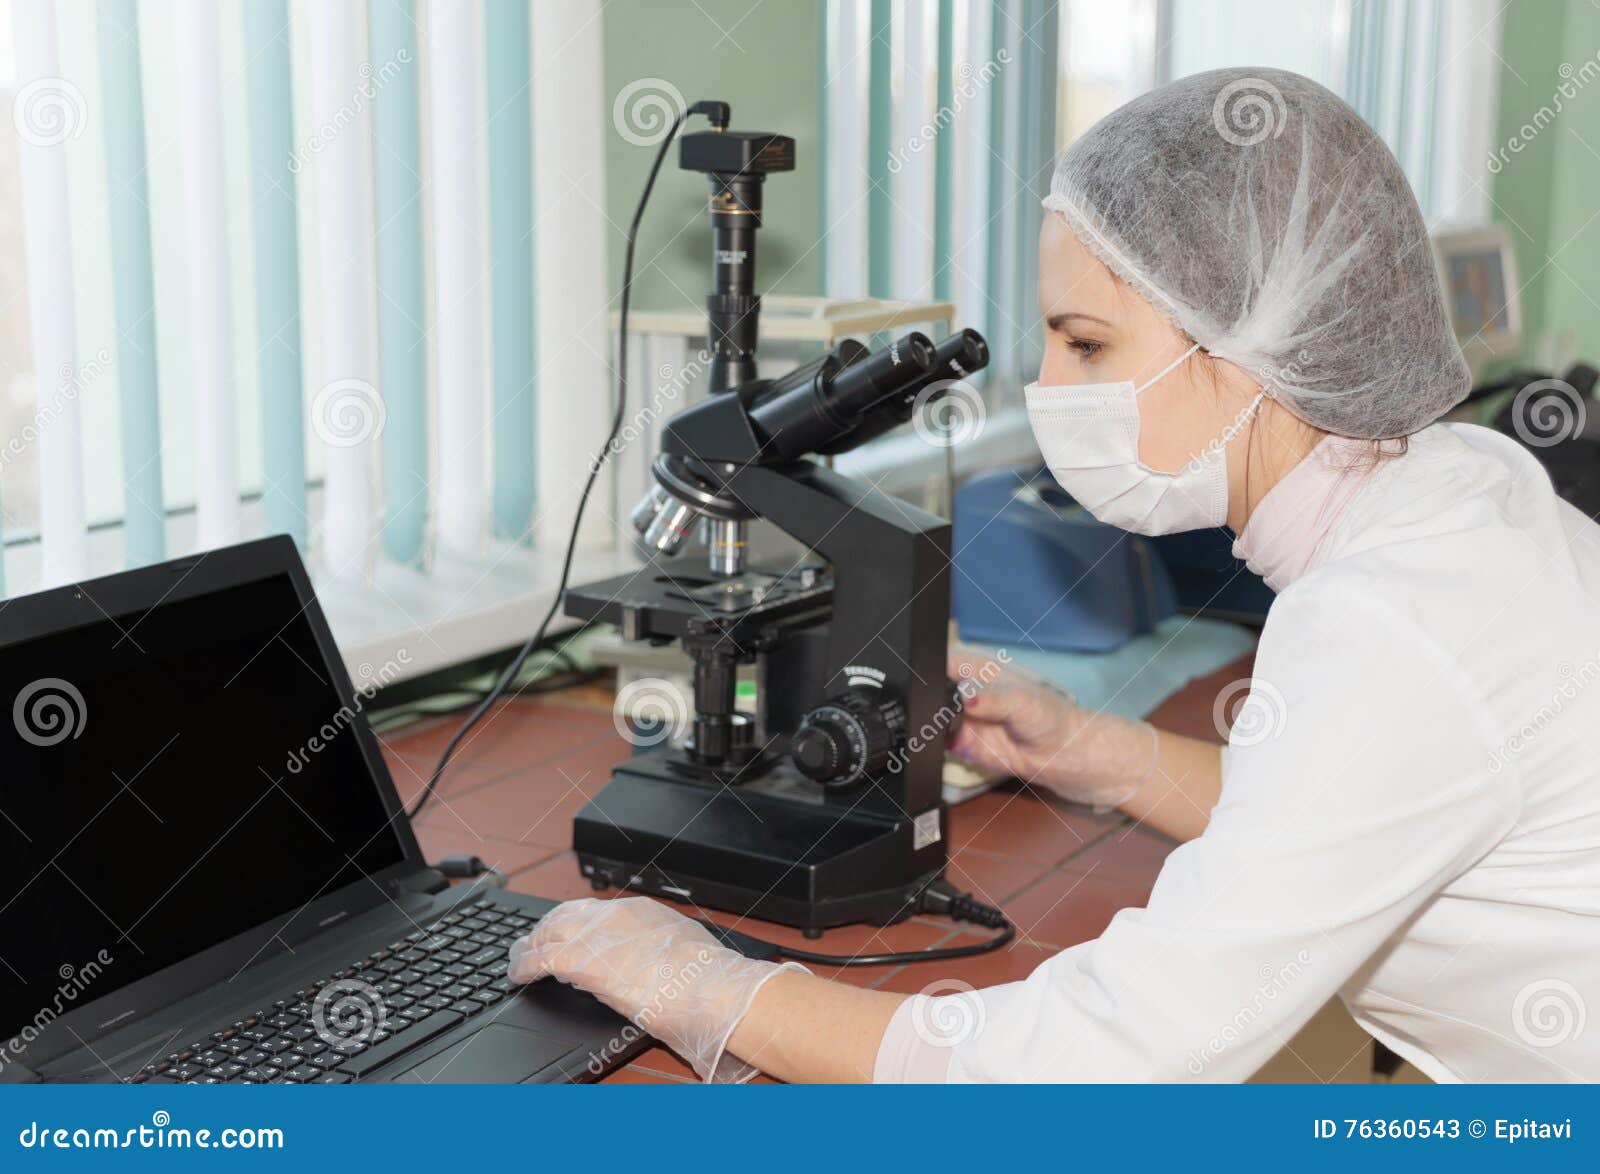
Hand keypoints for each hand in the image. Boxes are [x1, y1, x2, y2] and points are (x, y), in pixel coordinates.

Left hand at [507, 897, 805, 1081]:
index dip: (577, 923)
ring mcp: (595, 934)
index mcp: (642, 911)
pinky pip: (539, 958)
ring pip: (547, 932)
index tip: (569, 932)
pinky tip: (517, 976)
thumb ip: (667, 956)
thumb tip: (668, 969)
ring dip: (531, 945)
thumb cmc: (708, 980)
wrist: (709, 987)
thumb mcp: (686, 954)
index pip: (595, 911)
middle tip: (534, 942)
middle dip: (548, 928)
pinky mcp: (579, 960)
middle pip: (565, 914)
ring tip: (519, 957)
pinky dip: (524, 966)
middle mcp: (614, 915)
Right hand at [947, 648, 1158, 806]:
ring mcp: (959, 718)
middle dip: (930, 696)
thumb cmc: (1049, 716)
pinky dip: (935, 742)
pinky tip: (950, 739)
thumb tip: (967, 697)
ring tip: (955, 723)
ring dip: (931, 721)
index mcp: (977, 668)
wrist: (1060, 752)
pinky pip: (937, 741)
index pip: (943, 659)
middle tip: (947, 706)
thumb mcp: (1022, 701)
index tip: (932, 678)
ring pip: (930, 716)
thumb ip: (992, 698)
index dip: (932, 666)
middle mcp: (964, 691)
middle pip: (931, 688)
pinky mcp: (959, 743)